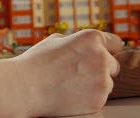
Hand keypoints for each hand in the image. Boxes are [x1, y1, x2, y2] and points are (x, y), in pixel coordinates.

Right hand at [0, 29, 123, 116]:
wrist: (24, 88)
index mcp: (92, 38)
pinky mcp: (98, 101)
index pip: (115, 43)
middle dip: (100, 68)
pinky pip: (100, 99)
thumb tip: (88, 45)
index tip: (105, 55)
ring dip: (96, 84)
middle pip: (113, 65)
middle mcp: (101, 57)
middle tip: (79, 73)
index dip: (108, 49)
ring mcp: (102, 81)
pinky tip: (72, 95)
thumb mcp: (56, 40)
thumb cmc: (37, 62)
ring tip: (72, 85)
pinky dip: (90, 98)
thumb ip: (78, 41)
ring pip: (107, 83)